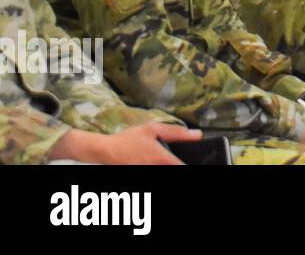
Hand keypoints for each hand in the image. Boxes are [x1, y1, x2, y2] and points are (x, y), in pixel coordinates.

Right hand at [49, 123, 199, 164]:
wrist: (104, 151)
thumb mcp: (152, 129)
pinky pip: (154, 175)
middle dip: (178, 165)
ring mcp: (146, 174)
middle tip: (176, 160)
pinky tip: (154, 163)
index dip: (190, 165)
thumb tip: (197, 134)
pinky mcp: (140, 178)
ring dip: (168, 167)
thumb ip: (177, 132)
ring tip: (162, 161)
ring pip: (165, 173)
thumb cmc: (128, 139)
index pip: (183, 168)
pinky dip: (158, 169)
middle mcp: (155, 170)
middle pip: (175, 171)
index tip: (197, 162)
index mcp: (161, 158)